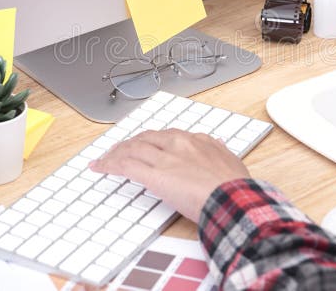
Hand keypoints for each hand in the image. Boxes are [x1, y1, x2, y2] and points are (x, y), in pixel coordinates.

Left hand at [89, 129, 249, 221]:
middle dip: (128, 144)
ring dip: (115, 153)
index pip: (165, 136)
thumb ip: (219, 151)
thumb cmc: (234, 187)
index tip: (143, 144)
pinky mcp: (155, 175)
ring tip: (105, 159)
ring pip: (132, 149)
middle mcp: (177, 144)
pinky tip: (100, 167)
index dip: (149, 140)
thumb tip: (218, 143)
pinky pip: (126, 165)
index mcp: (195, 140)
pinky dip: (109, 164)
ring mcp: (165, 159)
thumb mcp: (230, 160)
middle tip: (117, 150)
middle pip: (145, 138)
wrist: (234, 200)